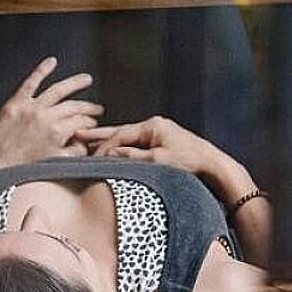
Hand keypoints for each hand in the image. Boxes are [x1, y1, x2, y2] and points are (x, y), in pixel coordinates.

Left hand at [0, 57, 103, 171]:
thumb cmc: (20, 169)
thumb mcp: (54, 164)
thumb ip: (72, 152)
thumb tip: (83, 144)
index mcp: (57, 132)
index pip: (81, 121)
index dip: (90, 122)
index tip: (92, 123)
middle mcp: (46, 117)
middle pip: (74, 106)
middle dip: (88, 107)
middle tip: (96, 108)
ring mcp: (30, 108)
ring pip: (58, 90)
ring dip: (75, 83)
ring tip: (85, 79)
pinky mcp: (15, 103)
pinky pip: (31, 82)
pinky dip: (42, 70)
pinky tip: (51, 62)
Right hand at [76, 116, 250, 202]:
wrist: (214, 166)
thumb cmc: (189, 162)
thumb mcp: (157, 160)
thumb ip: (132, 156)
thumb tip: (109, 152)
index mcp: (152, 126)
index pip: (120, 135)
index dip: (103, 147)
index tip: (89, 157)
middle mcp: (155, 125)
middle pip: (121, 131)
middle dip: (98, 135)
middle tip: (77, 134)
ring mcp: (159, 132)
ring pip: (128, 138)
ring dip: (110, 141)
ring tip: (89, 141)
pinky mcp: (163, 142)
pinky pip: (137, 143)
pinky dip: (123, 147)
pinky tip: (114, 150)